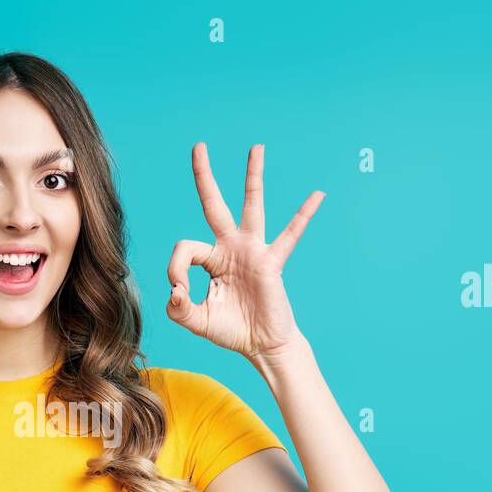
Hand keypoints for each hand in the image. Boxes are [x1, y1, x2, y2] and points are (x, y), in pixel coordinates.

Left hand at [166, 142, 322, 363]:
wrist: (262, 345)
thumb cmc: (232, 330)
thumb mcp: (196, 321)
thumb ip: (177, 309)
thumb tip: (174, 290)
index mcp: (211, 259)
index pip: (186, 248)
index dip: (175, 268)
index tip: (179, 292)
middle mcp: (231, 248)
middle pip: (214, 205)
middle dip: (205, 176)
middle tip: (198, 146)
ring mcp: (252, 251)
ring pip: (252, 206)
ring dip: (253, 177)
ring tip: (255, 147)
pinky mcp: (272, 262)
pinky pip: (290, 235)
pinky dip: (303, 216)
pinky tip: (317, 195)